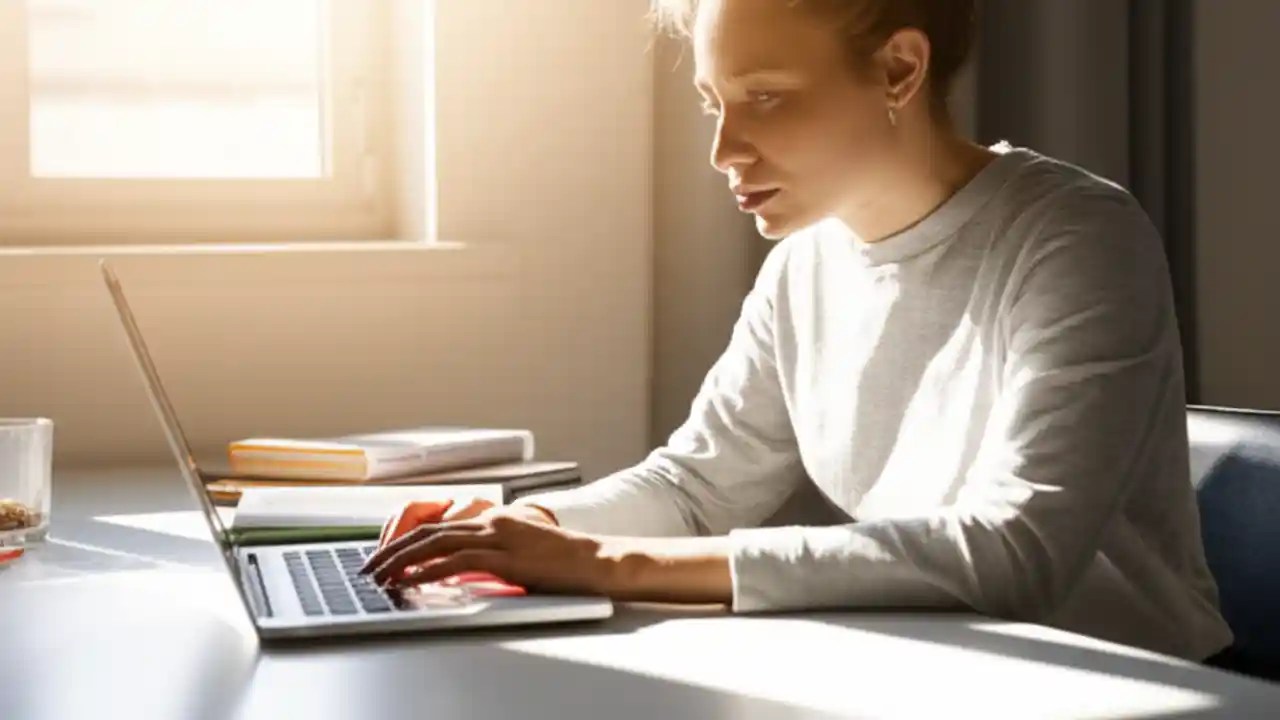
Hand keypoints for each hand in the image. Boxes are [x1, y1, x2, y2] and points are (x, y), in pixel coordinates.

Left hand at [360, 508, 610, 594]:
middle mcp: (489, 520)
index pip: (437, 523)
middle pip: (427, 530)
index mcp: (491, 517)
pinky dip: (428, 571)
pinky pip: (457, 561)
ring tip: (381, 577)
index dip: (406, 539)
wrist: (592, 560)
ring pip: (435, 542)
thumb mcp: (518, 551)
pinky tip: (413, 581)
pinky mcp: (505, 557)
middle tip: (370, 568)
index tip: (386, 556)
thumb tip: (457, 569)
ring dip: (402, 561)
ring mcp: (497, 536)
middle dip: (393, 550)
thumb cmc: (559, 561)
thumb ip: (488, 554)